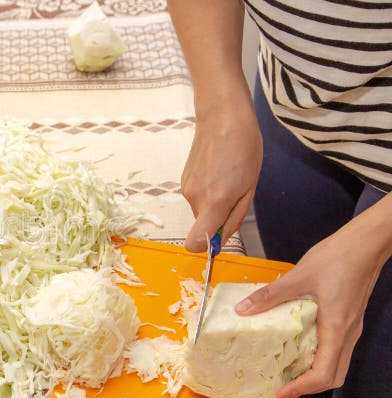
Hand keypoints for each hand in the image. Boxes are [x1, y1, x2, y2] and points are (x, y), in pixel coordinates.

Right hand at [182, 98, 261, 251]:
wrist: (222, 116)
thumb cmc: (244, 148)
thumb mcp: (250, 187)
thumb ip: (235, 217)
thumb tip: (221, 238)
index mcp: (214, 202)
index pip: (195, 242)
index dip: (207, 246)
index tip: (220, 236)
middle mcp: (194, 198)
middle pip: (203, 225)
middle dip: (218, 218)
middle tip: (237, 193)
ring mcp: (185, 188)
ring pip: (200, 210)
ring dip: (214, 203)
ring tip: (229, 178)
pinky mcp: (183, 179)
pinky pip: (196, 197)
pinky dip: (207, 192)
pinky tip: (218, 171)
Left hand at [235, 224, 384, 397]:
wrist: (366, 243)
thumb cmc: (339, 257)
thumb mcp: (298, 276)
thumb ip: (270, 295)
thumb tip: (243, 310)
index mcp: (336, 328)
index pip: (324, 374)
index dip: (302, 388)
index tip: (281, 391)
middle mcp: (347, 334)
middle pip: (333, 376)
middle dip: (308, 387)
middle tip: (281, 387)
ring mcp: (350, 327)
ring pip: (336, 364)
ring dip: (313, 374)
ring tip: (287, 372)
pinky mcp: (349, 319)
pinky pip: (336, 348)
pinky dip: (318, 357)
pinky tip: (297, 347)